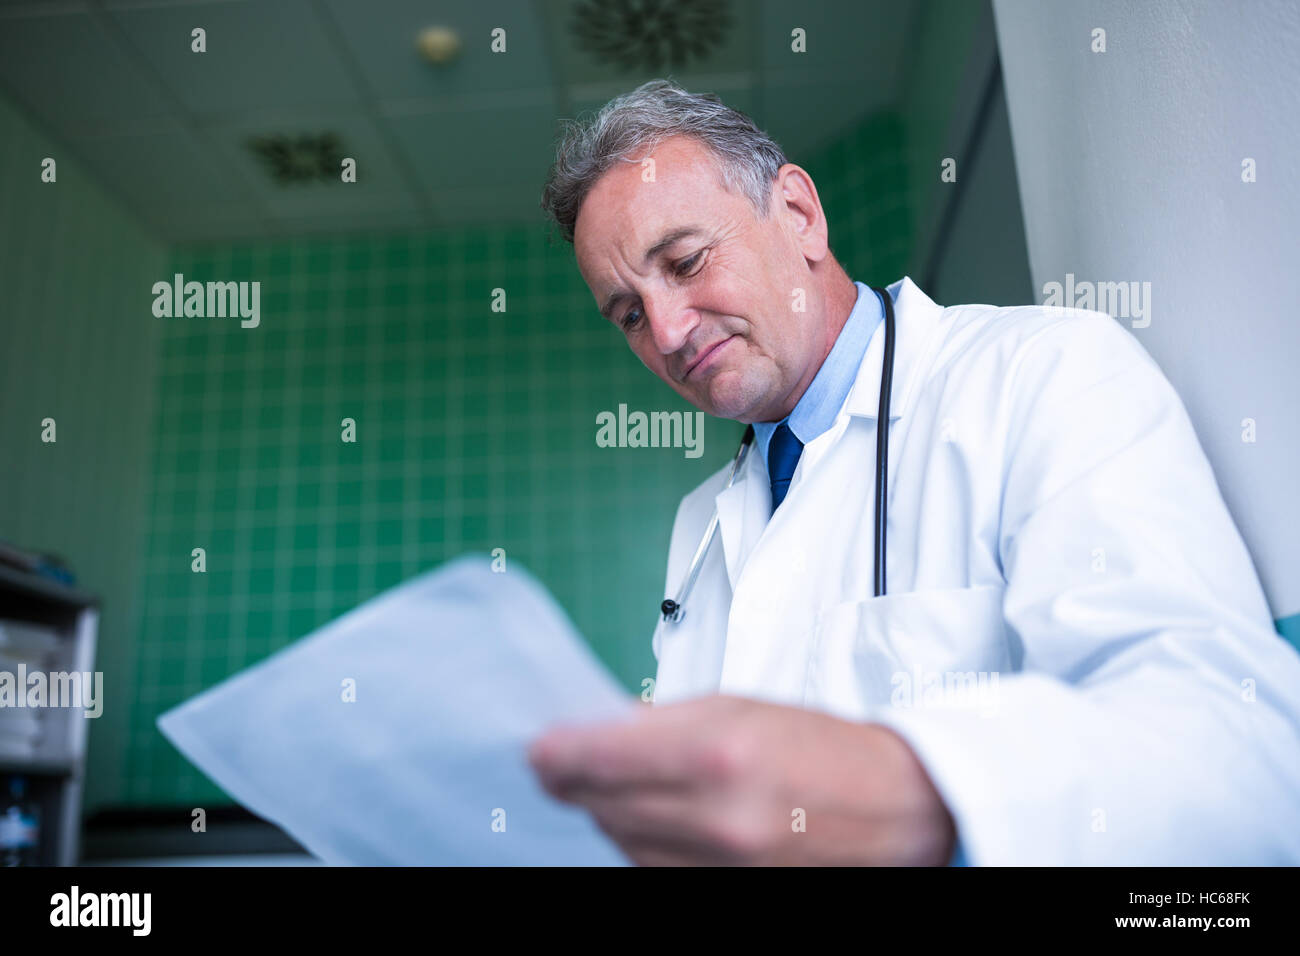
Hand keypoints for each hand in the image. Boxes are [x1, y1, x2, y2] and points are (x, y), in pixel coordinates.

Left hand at [527, 694, 955, 865]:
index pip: (597, 760)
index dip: (556, 754)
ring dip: (615, 814)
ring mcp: (721, 869)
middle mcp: (715, 819)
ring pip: (622, 845)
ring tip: (642, 787)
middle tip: (573, 760)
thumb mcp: (739, 707)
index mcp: (716, 753)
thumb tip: (593, 733)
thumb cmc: (821, 748)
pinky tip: (664, 821)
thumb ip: (661, 722)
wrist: (894, 807)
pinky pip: (654, 872)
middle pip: (602, 807)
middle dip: (582, 781)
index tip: (540, 750)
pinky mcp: (725, 895)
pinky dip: (645, 846)